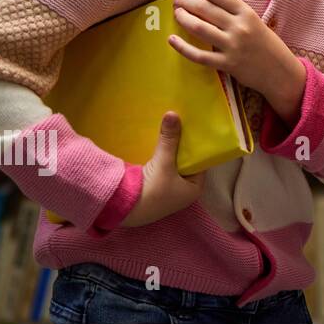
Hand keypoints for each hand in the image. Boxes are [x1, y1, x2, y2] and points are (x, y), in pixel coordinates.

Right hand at [120, 112, 204, 227]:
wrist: (122, 210)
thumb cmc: (152, 191)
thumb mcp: (164, 162)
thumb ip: (169, 139)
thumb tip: (173, 113)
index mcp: (194, 189)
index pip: (200, 164)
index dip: (197, 147)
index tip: (194, 130)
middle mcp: (183, 193)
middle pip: (185, 165)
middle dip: (182, 149)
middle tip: (182, 127)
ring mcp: (167, 193)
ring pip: (172, 168)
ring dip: (170, 154)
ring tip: (170, 132)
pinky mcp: (152, 192)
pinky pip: (161, 172)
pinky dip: (160, 161)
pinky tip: (157, 148)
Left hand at [168, 0, 305, 123]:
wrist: (280, 72)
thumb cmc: (266, 44)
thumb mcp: (255, 22)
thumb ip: (234, 11)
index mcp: (247, 13)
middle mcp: (239, 27)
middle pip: (205, 8)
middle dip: (187, 2)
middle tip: (178, 2)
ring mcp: (232, 46)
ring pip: (199, 28)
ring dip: (183, 18)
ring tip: (177, 14)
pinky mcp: (226, 64)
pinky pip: (198, 55)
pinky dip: (182, 47)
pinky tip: (172, 40)